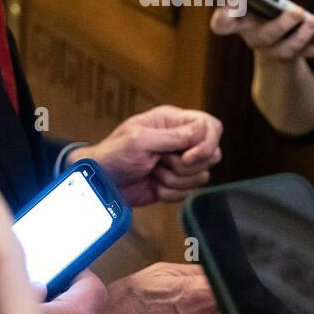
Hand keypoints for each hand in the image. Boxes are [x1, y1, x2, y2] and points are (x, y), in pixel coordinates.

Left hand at [77, 105, 222, 206]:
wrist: (101, 183)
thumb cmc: (114, 155)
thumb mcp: (140, 140)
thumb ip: (174, 136)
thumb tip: (203, 130)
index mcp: (173, 121)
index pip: (211, 126)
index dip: (207, 143)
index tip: (189, 156)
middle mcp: (181, 140)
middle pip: (212, 154)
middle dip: (187, 165)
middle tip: (161, 162)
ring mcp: (180, 163)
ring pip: (201, 176)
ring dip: (174, 180)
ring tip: (152, 172)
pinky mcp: (176, 184)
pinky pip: (188, 193)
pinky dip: (168, 193)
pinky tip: (152, 185)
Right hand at [97, 262, 226, 313]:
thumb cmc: (123, 308)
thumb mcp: (159, 273)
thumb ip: (195, 272)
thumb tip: (215, 272)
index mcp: (202, 298)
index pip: (231, 285)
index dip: (221, 283)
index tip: (212, 284)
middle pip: (231, 311)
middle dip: (216, 305)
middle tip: (194, 303)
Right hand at [211, 3, 313, 61]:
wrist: (273, 51)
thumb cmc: (261, 17)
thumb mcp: (253, 6)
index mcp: (240, 25)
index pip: (222, 24)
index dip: (223, 18)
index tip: (233, 4)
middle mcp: (255, 40)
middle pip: (265, 37)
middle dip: (282, 25)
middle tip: (298, 11)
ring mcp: (276, 52)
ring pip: (289, 48)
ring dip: (304, 35)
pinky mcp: (296, 57)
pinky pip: (312, 53)